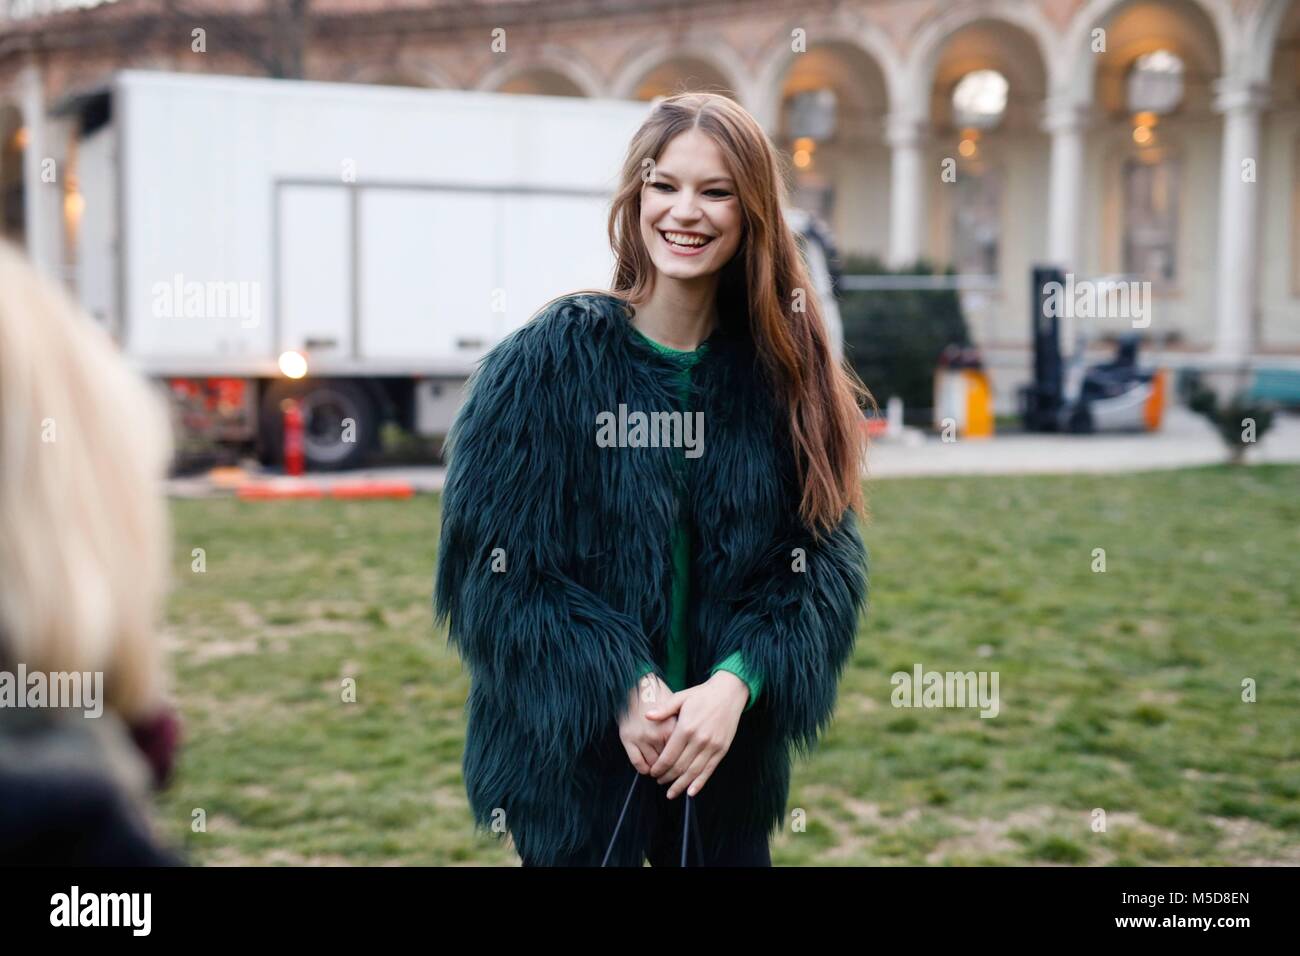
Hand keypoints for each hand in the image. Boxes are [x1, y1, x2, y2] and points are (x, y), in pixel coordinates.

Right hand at [618, 672, 677, 773]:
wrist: (635, 685)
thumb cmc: (658, 695)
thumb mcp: (676, 708)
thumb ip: (683, 727)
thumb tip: (693, 746)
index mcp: (671, 728)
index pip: (681, 753)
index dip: (683, 760)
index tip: (685, 763)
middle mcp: (656, 735)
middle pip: (668, 761)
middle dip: (672, 767)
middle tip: (673, 770)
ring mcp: (641, 738)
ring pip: (653, 764)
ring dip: (658, 769)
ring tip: (661, 769)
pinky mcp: (628, 740)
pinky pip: (638, 763)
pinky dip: (644, 769)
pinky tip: (648, 768)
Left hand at [644, 671, 747, 798]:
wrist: (729, 693)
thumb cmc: (702, 695)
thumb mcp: (681, 697)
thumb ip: (664, 709)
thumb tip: (647, 716)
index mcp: (686, 728)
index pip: (669, 755)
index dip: (659, 767)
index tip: (652, 772)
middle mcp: (699, 740)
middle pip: (680, 766)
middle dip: (667, 777)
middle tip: (658, 781)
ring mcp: (712, 746)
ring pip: (693, 772)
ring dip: (680, 785)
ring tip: (670, 793)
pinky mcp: (722, 750)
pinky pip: (709, 770)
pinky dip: (699, 783)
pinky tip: (690, 792)